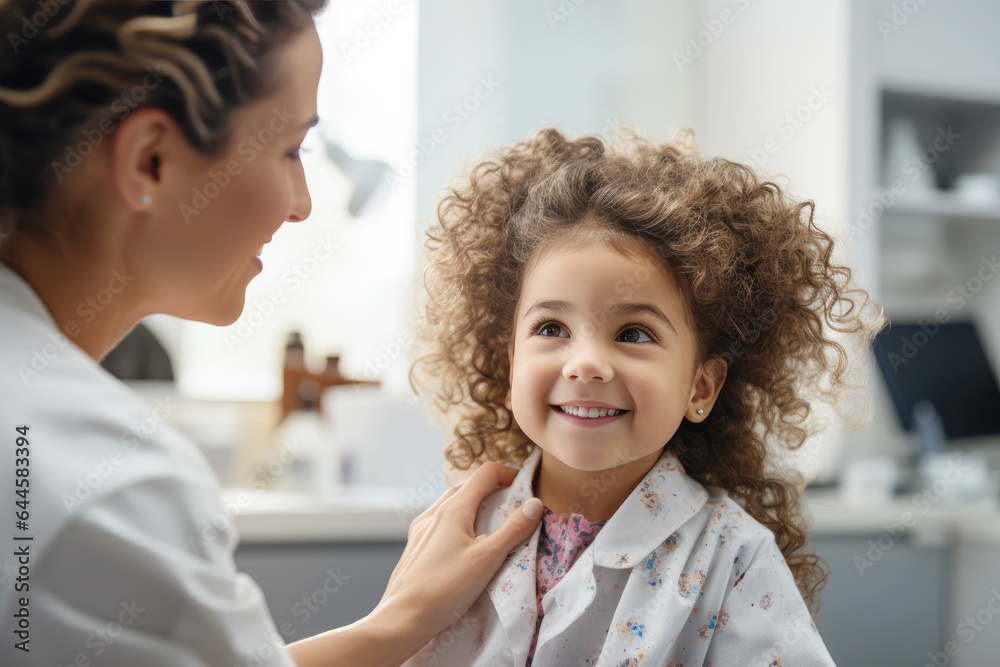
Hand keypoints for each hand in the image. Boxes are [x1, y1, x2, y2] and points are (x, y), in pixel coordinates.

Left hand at [374, 462, 542, 648]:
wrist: (402, 619)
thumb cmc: (445, 589)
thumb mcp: (487, 559)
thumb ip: (513, 529)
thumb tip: (535, 504)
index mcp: (453, 509)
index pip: (485, 474)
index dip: (508, 474)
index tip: (526, 486)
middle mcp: (434, 513)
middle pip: (468, 487)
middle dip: (493, 490)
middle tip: (513, 507)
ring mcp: (421, 529)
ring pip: (452, 505)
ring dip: (475, 506)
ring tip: (492, 526)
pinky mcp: (415, 546)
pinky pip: (440, 522)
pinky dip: (459, 522)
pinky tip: (464, 545)